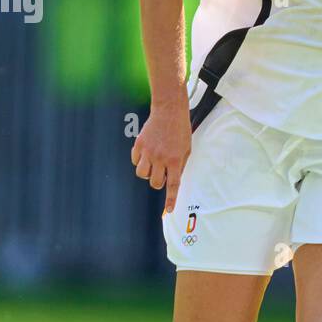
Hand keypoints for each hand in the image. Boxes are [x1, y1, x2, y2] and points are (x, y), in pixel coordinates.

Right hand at [131, 98, 191, 212]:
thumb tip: (173, 181)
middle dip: (158, 182)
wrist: (169, 111)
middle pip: (154, 182)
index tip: (169, 210)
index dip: (170, 199)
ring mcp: (148, 152)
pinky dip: (140, 161)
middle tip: (162, 173)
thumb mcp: (186, 149)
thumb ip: (180, 166)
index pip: (173, 185)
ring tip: (153, 163)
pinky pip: (135, 161)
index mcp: (175, 160)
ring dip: (147, 173)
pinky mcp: (139, 145)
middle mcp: (161, 158)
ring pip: (142, 174)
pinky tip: (146, 152)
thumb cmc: (180, 130)